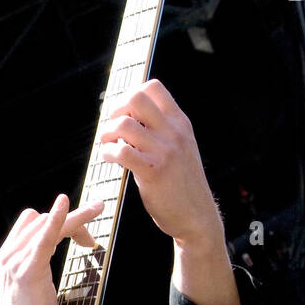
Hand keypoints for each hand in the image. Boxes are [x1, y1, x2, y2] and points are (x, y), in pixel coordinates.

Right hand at [0, 193, 105, 304]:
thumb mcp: (31, 291)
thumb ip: (35, 272)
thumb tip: (46, 263)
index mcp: (7, 259)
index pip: (32, 223)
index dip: (57, 223)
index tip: (82, 238)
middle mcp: (8, 256)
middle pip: (42, 220)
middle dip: (72, 223)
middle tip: (94, 239)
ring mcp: (16, 262)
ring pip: (49, 224)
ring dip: (77, 215)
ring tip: (100, 207)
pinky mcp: (29, 271)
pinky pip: (46, 236)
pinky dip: (58, 218)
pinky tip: (65, 204)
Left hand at [98, 79, 223, 246]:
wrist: (197, 216)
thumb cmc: (182, 184)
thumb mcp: (179, 149)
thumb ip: (161, 132)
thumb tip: (130, 119)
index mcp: (180, 123)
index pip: (153, 87)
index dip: (130, 96)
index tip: (125, 115)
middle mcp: (173, 132)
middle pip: (136, 98)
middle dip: (116, 110)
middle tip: (113, 129)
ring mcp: (164, 151)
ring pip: (124, 124)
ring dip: (108, 134)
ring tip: (108, 146)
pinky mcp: (153, 171)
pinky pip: (122, 151)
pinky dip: (109, 153)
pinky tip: (111, 159)